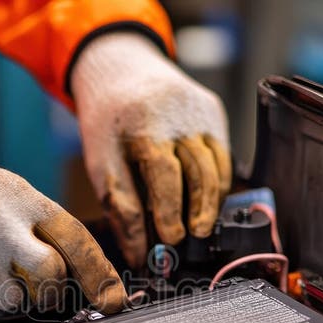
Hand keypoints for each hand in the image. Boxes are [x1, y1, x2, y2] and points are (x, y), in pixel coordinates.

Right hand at [0, 145, 126, 312]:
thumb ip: (34, 222)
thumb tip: (72, 266)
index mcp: (18, 196)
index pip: (75, 238)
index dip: (100, 274)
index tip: (112, 299)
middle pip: (51, 275)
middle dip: (54, 291)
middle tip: (42, 290)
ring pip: (14, 299)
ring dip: (10, 296)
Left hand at [72, 32, 231, 267]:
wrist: (121, 69)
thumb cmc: (107, 122)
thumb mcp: (100, 160)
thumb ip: (120, 205)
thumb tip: (138, 253)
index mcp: (145, 125)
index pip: (165, 173)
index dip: (170, 209)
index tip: (170, 239)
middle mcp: (179, 114)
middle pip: (200, 170)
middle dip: (200, 209)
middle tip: (194, 237)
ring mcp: (201, 111)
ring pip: (217, 164)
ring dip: (212, 200)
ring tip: (202, 227)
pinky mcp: (213, 111)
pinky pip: (222, 153)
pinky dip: (217, 182)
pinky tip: (207, 202)